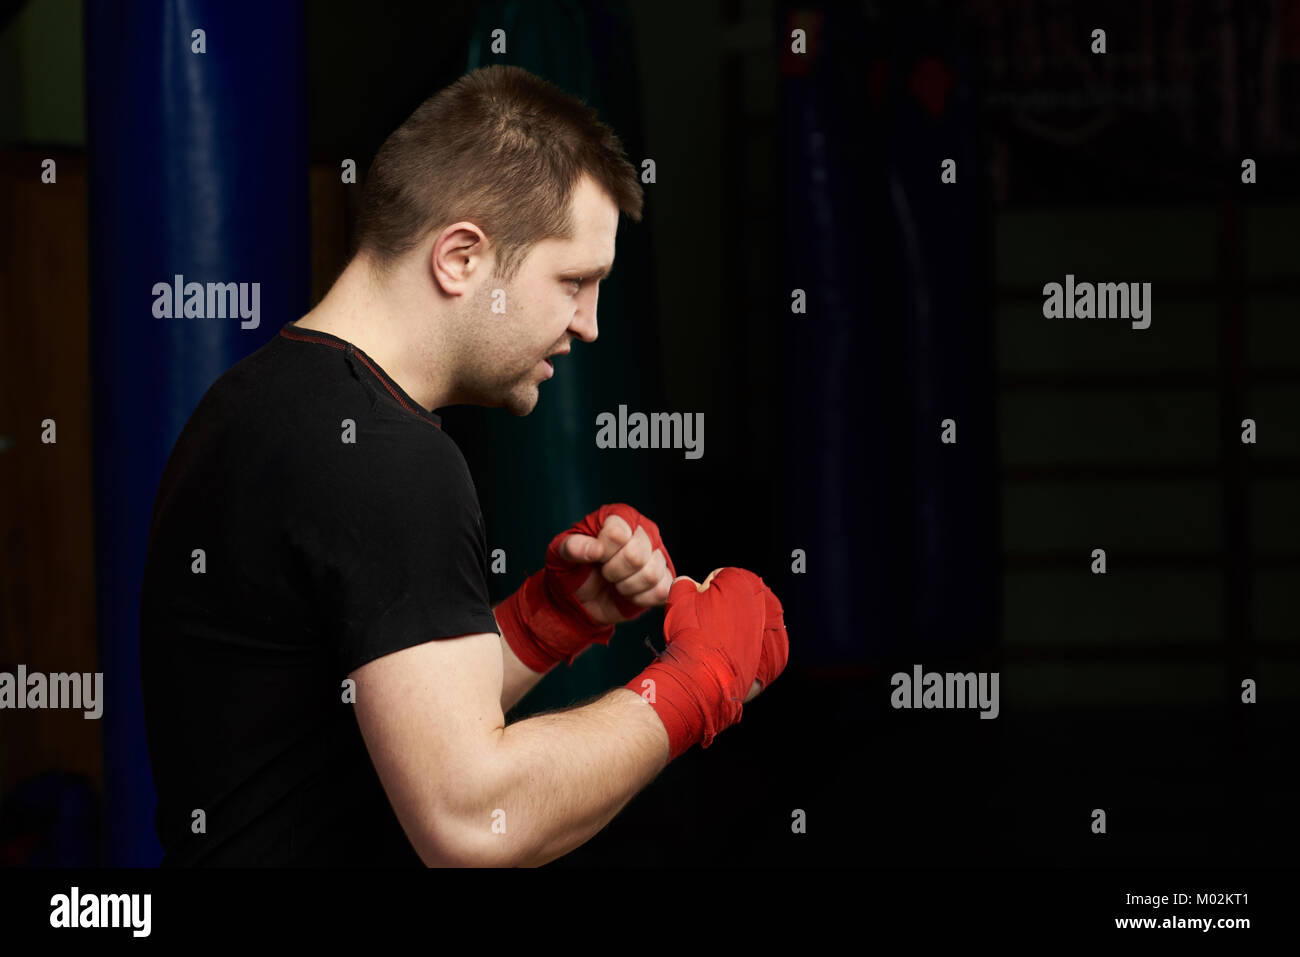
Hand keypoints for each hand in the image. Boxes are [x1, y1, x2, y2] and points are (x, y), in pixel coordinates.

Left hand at [554, 511, 674, 625]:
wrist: (581, 598)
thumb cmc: (572, 569)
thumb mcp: (560, 554)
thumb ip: (573, 547)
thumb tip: (595, 549)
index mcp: (618, 517)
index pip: (618, 533)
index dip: (603, 551)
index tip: (594, 557)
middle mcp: (642, 531)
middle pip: (636, 555)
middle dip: (614, 571)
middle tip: (604, 572)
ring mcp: (656, 556)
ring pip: (650, 575)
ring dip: (626, 586)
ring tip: (615, 583)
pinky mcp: (664, 580)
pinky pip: (661, 592)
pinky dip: (639, 599)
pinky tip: (628, 594)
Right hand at [626, 567, 788, 758]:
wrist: (703, 679)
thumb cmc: (691, 636)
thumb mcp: (679, 599)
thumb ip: (684, 584)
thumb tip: (687, 583)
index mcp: (745, 581)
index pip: (720, 579)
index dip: (704, 594)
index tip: (698, 610)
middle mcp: (767, 602)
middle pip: (740, 601)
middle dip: (724, 611)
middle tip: (707, 629)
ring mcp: (776, 629)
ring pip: (753, 624)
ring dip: (739, 630)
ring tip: (718, 645)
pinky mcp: (779, 655)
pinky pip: (762, 647)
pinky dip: (750, 650)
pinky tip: (732, 657)